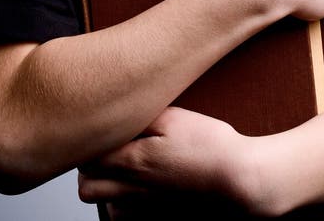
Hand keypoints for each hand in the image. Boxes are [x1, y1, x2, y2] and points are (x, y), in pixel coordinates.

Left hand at [78, 106, 246, 208]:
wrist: (237, 180)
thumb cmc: (209, 146)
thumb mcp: (174, 117)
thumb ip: (139, 116)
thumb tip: (114, 114)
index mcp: (134, 161)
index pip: (86, 158)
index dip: (89, 142)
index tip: (102, 128)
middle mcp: (133, 189)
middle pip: (86, 188)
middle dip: (88, 168)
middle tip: (106, 148)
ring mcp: (144, 209)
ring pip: (102, 205)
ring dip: (103, 186)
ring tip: (121, 166)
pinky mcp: (156, 219)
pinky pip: (122, 218)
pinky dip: (121, 203)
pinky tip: (138, 186)